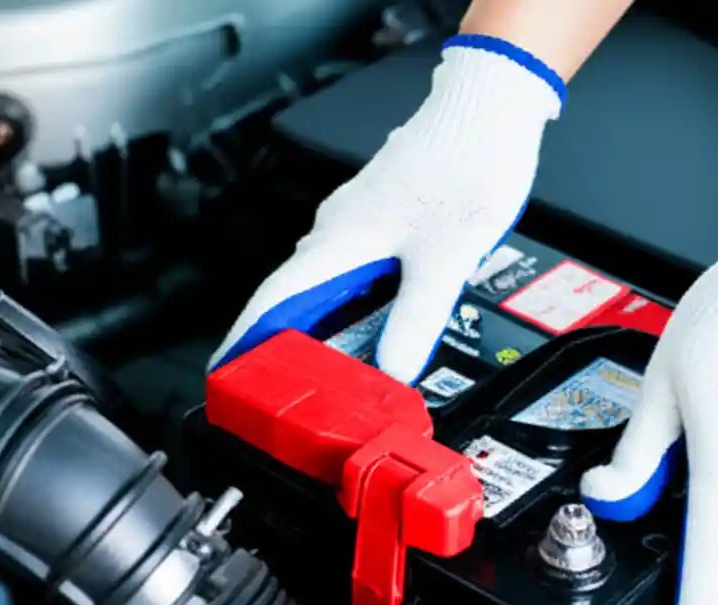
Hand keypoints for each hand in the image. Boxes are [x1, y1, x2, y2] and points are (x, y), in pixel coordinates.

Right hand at [209, 36, 564, 379]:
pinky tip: (387, 315)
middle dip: (292, 344)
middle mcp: (341, 224)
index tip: (226, 373)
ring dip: (331, 322)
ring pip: (333, 281)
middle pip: (301, 296)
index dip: (246, 340)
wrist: (491, 104)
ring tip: (342, 365)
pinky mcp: (388, 211)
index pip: (275, 300)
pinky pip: (359, 265)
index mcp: (341, 237)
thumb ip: (417, 317)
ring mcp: (363, 215)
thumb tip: (395, 368)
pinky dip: (360, 298)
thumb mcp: (447, 256)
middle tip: (294, 388)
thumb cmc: (466, 160)